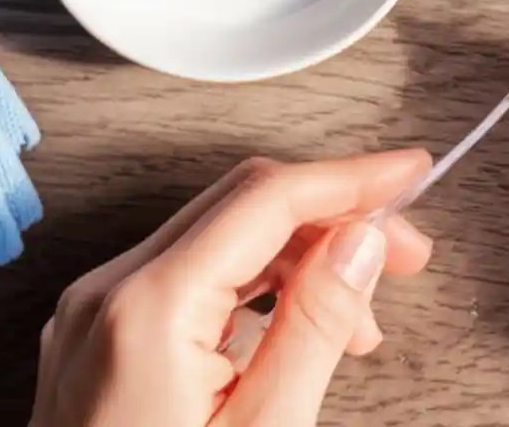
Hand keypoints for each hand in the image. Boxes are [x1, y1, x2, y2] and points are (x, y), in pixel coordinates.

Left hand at [30, 150, 434, 426]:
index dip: (351, 178)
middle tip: (407, 255)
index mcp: (148, 308)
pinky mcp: (101, 335)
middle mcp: (110, 293)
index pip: (267, 199)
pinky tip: (299, 327)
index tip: (411, 173)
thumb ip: (314, 326)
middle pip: (245, 205)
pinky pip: (192, 276)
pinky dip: (257, 286)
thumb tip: (360, 242)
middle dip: (336, 216)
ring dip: (302, 255)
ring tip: (362, 320)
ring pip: (221, 237)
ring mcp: (97, 312)